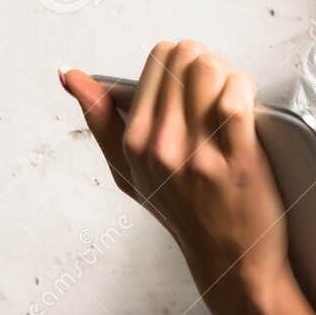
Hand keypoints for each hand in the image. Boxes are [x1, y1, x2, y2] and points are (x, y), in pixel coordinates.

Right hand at [59, 41, 290, 299]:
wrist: (229, 258)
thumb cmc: (183, 211)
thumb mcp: (127, 170)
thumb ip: (99, 119)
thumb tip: (68, 74)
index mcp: (134, 142)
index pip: (161, 57)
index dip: (186, 62)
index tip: (196, 85)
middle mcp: (160, 147)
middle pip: (188, 56)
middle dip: (208, 64)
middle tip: (218, 92)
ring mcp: (198, 154)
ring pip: (212, 70)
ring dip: (229, 76)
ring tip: (232, 101)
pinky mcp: (238, 160)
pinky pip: (237, 98)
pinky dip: (246, 92)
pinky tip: (247, 109)